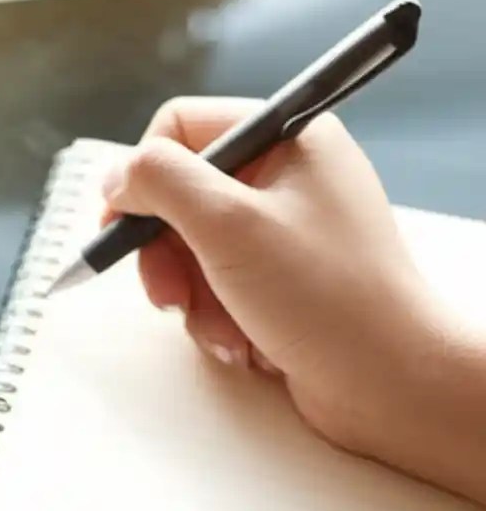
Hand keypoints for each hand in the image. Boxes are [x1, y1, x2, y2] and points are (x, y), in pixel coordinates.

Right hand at [100, 97, 446, 455]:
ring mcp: (284, 229)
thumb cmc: (325, 296)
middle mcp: (286, 176)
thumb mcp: (227, 223)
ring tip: (218, 327)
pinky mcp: (281, 278)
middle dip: (164, 251)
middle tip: (166, 293)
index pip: (181, 127)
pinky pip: (216, 284)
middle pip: (179, 194)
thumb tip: (117, 177)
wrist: (393, 383)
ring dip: (190, 293)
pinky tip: (241, 342)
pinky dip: (215, 316)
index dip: (142, 172)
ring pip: (190, 246)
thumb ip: (160, 182)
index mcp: (286, 139)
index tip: (122, 222)